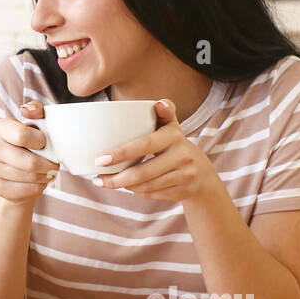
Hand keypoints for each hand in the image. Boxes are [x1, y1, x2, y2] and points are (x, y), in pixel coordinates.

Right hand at [0, 101, 58, 203]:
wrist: (20, 170)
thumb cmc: (32, 142)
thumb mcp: (38, 122)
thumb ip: (36, 110)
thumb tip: (26, 111)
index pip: (22, 135)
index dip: (40, 141)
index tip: (44, 143)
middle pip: (30, 162)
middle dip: (48, 164)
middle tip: (54, 163)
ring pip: (30, 177)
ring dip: (45, 176)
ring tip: (47, 171)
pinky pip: (27, 191)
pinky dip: (38, 187)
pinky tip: (38, 181)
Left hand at [94, 99, 219, 202]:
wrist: (202, 174)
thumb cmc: (175, 145)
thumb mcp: (171, 127)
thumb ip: (163, 112)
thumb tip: (159, 103)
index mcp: (174, 136)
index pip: (144, 145)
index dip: (121, 153)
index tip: (100, 159)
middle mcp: (182, 155)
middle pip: (142, 173)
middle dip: (115, 178)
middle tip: (97, 179)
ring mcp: (184, 175)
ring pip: (145, 186)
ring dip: (123, 186)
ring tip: (108, 182)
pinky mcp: (183, 192)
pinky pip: (152, 195)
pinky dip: (137, 192)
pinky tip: (128, 187)